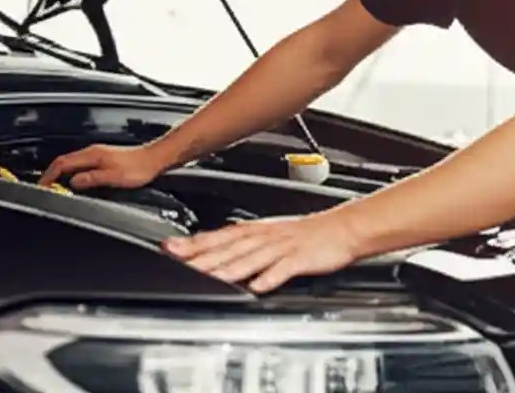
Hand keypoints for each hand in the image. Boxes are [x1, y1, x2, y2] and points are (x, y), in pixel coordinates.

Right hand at [38, 142, 174, 189]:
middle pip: (64, 161)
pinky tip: (76, 180)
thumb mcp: (113, 177)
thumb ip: (91, 179)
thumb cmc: (139, 168)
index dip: (49, 175)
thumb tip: (73, 182)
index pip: (62, 163)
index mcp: (92, 155)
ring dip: (62, 173)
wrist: (156, 159)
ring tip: (57, 186)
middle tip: (46, 188)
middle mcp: (93, 152)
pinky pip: (82, 164)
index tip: (43, 186)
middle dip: (52, 174)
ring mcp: (99, 154)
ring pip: (73, 162)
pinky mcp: (106, 158)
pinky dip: (73, 172)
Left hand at [163, 212, 359, 293]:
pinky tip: (257, 287)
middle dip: (204, 257)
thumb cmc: (310, 233)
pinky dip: (270, 277)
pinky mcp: (301, 258)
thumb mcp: (274, 233)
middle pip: (231, 248)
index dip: (195, 242)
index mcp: (258, 230)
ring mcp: (283, 247)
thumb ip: (247, 244)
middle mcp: (267, 237)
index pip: (220, 235)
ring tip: (211, 278)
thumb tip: (218, 252)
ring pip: (252, 258)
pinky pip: (283, 269)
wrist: (344, 227)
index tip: (170, 247)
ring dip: (230, 268)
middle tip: (180, 265)